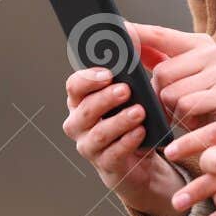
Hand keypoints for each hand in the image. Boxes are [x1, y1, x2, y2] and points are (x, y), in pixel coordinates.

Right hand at [62, 66, 184, 215]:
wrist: (138, 161)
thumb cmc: (132, 120)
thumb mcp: (131, 97)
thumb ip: (130, 78)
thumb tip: (140, 50)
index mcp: (81, 101)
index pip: (74, 86)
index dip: (88, 78)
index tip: (109, 72)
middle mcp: (78, 124)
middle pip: (85, 109)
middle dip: (106, 98)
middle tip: (126, 90)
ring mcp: (88, 146)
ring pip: (99, 133)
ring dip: (119, 121)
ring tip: (139, 112)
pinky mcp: (105, 165)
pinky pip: (113, 153)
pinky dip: (128, 141)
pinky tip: (141, 132)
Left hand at [127, 22, 215, 131]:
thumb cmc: (203, 102)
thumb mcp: (182, 77)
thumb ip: (157, 58)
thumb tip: (126, 38)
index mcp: (201, 43)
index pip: (161, 35)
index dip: (137, 34)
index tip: (116, 29)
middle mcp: (215, 52)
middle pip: (161, 71)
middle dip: (160, 93)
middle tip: (175, 103)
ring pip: (170, 92)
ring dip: (172, 109)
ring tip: (189, 111)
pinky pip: (184, 105)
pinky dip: (183, 118)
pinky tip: (197, 118)